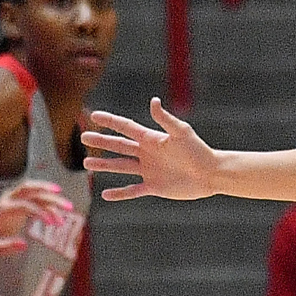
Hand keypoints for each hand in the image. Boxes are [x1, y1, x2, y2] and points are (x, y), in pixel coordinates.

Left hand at [0, 180, 73, 253]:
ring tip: (69, 207)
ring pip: (37, 189)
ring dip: (53, 196)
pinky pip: (39, 195)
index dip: (40, 212)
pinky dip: (50, 200)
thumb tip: (24, 245)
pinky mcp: (24, 197)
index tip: (52, 223)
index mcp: (3, 208)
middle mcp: (10, 197)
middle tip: (66, 202)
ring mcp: (17, 195)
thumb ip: (5, 246)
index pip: (24, 205)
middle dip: (48, 191)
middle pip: (29, 187)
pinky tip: (60, 211)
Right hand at [82, 99, 220, 200]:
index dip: (110, 121)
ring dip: (104, 165)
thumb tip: (153, 101)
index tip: (93, 115)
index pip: (126, 128)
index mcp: (152, 139)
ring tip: (86, 164)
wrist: (211, 174)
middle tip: (84, 138)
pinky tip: (105, 194)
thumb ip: (165, 119)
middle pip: (119, 146)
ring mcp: (149, 170)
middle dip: (102, 142)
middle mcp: (148, 153)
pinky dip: (120, 193)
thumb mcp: (182, 132)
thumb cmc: (199, 150)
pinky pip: (133, 190)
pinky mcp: (154, 186)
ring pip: (122, 166)